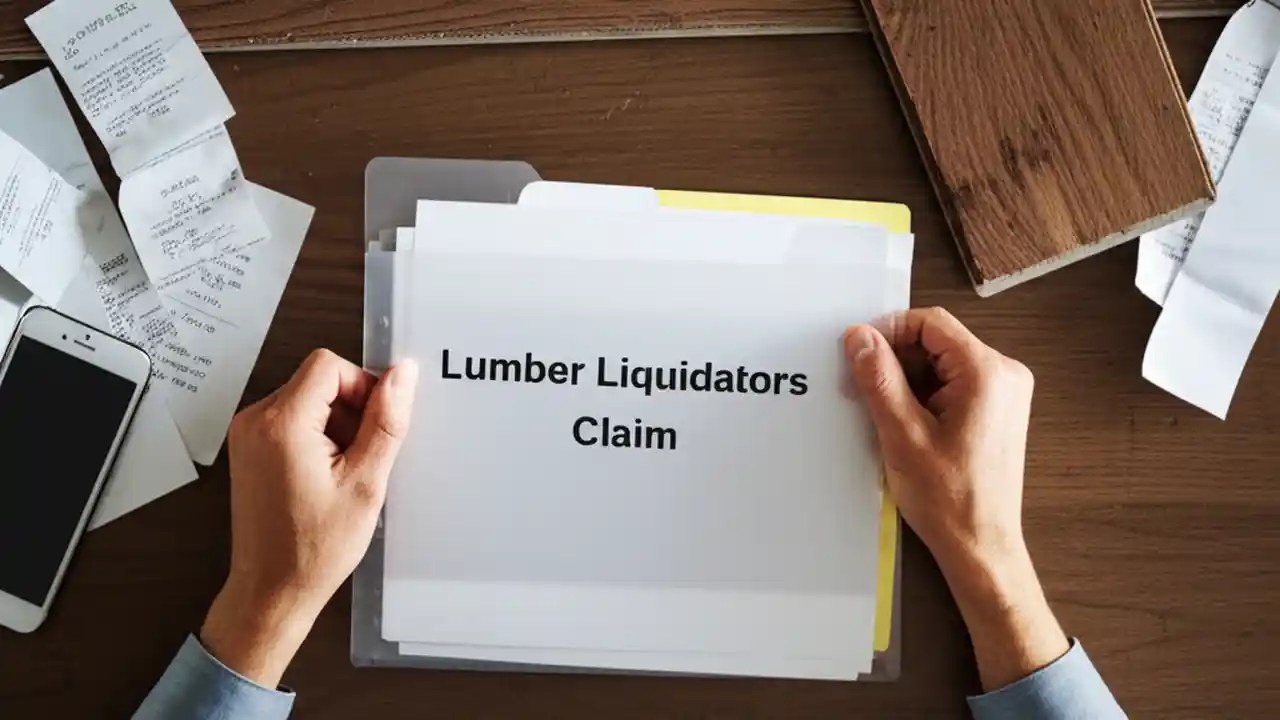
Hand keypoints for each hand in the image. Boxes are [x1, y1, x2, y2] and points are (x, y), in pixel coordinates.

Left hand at [200, 350, 418, 686]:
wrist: (272, 590)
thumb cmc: (315, 547)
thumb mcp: (365, 482)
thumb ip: (385, 421)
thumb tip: (402, 374)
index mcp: (281, 423)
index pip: (329, 366)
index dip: (362, 387)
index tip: (374, 427)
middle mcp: (255, 421)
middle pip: (317, 381)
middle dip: (350, 410)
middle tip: (362, 459)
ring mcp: (247, 434)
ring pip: (307, 399)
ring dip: (335, 426)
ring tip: (343, 473)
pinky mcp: (248, 448)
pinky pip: (291, 420)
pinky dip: (316, 437)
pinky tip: (326, 476)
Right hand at [845, 308, 1066, 690]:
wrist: (981, 546)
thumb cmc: (948, 499)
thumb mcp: (902, 434)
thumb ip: (880, 379)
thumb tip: (859, 337)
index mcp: (987, 373)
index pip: (931, 323)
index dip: (889, 331)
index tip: (857, 354)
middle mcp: (1004, 375)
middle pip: (937, 342)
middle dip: (895, 359)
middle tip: (860, 388)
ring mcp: (1004, 394)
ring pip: (942, 364)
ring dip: (906, 380)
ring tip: (881, 413)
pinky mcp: (997, 412)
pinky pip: (953, 384)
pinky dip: (923, 395)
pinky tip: (902, 423)